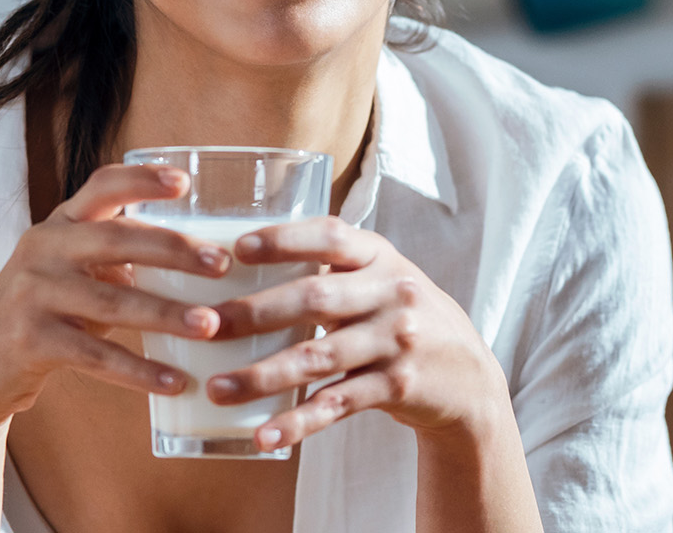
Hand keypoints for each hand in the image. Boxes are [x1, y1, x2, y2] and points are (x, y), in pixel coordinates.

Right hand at [0, 164, 231, 425]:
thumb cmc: (44, 313)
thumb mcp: (71, 273)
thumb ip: (116, 259)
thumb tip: (198, 260)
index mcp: (58, 226)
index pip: (101, 187)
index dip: (142, 179)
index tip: (186, 183)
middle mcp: (42, 250)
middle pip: (115, 239)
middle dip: (174, 251)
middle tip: (222, 265)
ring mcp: (32, 294)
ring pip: (111, 302)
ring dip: (167, 315)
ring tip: (211, 325)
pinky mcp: (30, 341)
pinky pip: (96, 356)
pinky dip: (139, 371)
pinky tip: (174, 381)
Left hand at [204, 216, 507, 452]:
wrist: (468, 375)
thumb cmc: (399, 315)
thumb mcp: (381, 276)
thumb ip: (331, 266)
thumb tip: (237, 259)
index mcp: (379, 255)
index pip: (329, 236)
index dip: (283, 240)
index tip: (235, 249)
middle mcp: (391, 293)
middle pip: (315, 300)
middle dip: (254, 313)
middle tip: (204, 327)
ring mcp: (397, 341)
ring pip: (318, 358)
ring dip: (262, 376)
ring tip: (217, 388)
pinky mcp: (397, 387)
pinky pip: (337, 405)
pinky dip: (298, 422)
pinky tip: (263, 435)